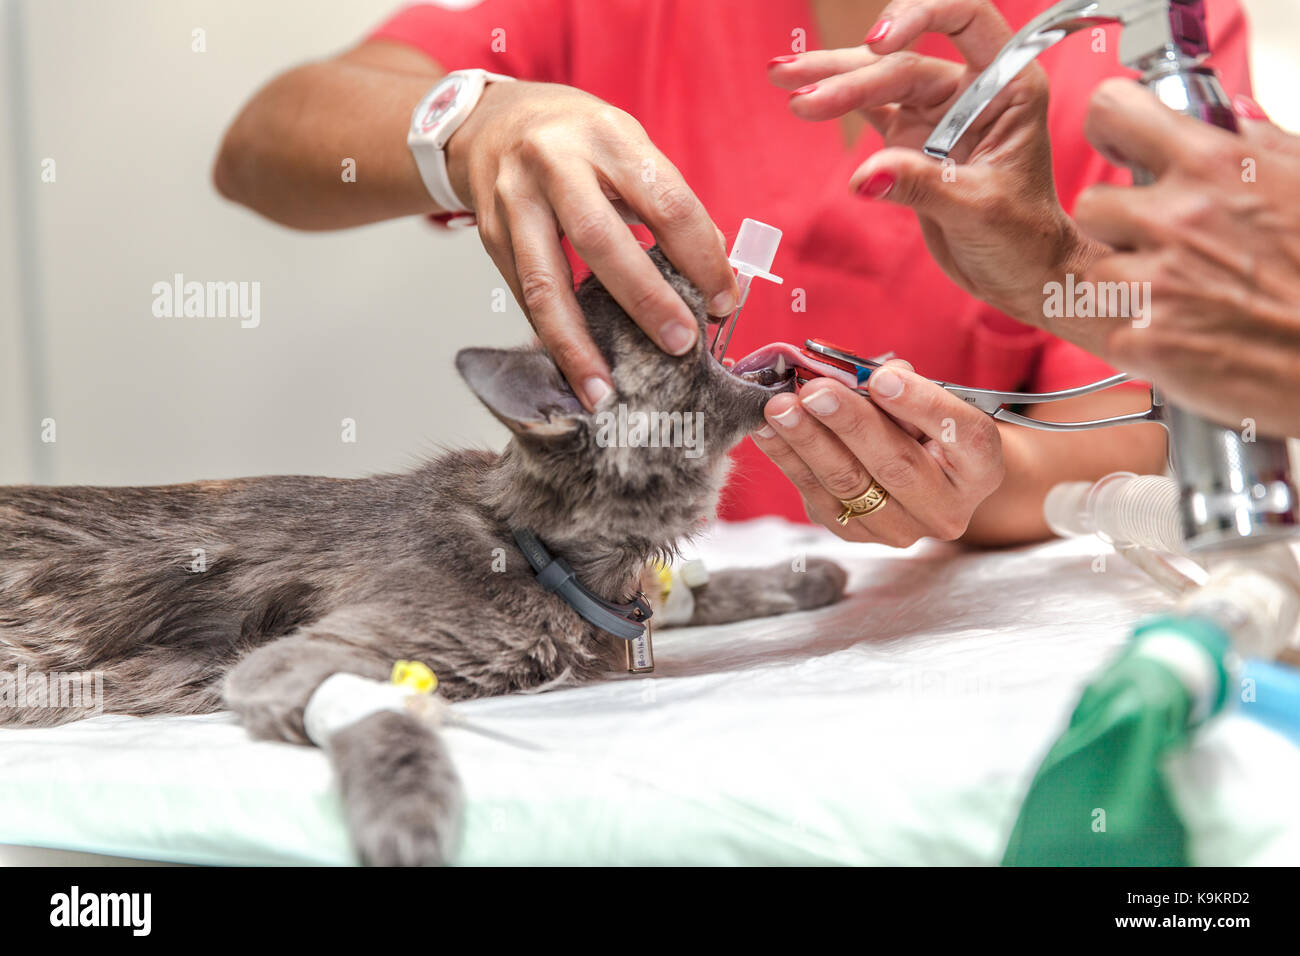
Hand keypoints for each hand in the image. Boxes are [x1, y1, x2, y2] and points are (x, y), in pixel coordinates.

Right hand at [444, 81, 738, 409]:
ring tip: (604, 391)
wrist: (493, 123)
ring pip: (544, 282)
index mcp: (608, 137)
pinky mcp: (489, 236)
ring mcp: (513, 202)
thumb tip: (714, 279)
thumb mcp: (630, 151)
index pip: (666, 203)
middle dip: (645, 300)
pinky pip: (522, 297)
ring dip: (577, 343)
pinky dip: (551, 338)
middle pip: (601, 241)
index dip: (701, 258)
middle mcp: (554, 164)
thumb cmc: (578, 141)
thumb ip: (669, 208)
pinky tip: (573, 371)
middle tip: (680, 345)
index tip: (723, 301)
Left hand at [751, 360, 1004, 543]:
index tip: (881, 378)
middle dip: (849, 423)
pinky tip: (768, 431)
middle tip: (813, 391)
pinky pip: (817, 496)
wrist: (924, 478)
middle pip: (896, 465)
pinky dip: (789, 459)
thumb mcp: (930, 400)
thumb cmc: (926, 426)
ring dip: (808, 442)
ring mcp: (901, 529)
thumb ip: (902, 386)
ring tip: (780, 408)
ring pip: (849, 484)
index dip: (919, 404)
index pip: (961, 435)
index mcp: (981, 468)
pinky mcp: (857, 535)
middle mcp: (946, 509)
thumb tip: (859, 374)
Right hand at [767, 0, 1102, 323]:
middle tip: (803, 97)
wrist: (1021, 272)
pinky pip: (870, 110)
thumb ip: (922, 186)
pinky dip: (837, 104)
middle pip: (903, 62)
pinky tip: (801, 95)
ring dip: (831, 78)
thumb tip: (866, 176)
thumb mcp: (978, 210)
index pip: (966, 18)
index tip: (878, 44)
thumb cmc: (1023, 237)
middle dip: (850, 75)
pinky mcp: (912, 139)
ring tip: (782, 76)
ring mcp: (938, 113)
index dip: (922, 16)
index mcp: (1007, 87)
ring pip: (879, 81)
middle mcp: (971, 90)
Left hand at [1075, 81, 1299, 436]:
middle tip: (1163, 245)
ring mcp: (1153, 281)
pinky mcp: (1142, 340)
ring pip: (1097, 271)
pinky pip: (1114, 328)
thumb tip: (1234, 114)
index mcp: (1215, 165)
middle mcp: (1175, 217)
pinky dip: (1142, 335)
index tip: (1121, 143)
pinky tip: (1189, 335)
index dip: (1112, 127)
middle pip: (1092, 204)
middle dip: (1119, 224)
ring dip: (1128, 284)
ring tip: (1186, 296)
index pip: (1115, 111)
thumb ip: (1262, 145)